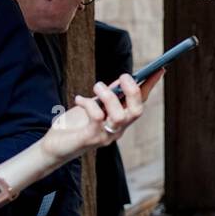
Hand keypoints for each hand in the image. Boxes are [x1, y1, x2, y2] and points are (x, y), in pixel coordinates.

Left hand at [39, 71, 160, 161]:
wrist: (54, 146)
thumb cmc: (74, 125)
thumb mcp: (94, 106)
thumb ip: (108, 96)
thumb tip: (122, 80)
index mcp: (120, 121)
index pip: (140, 102)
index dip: (150, 86)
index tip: (159, 69)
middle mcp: (117, 130)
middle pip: (137, 111)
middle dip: (133, 91)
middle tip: (123, 76)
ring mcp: (106, 136)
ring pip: (120, 116)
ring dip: (110, 96)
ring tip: (97, 85)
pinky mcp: (91, 138)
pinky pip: (97, 118)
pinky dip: (89, 103)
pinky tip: (79, 98)